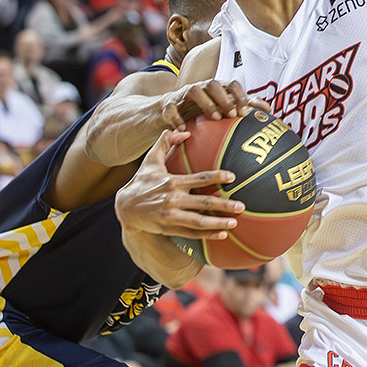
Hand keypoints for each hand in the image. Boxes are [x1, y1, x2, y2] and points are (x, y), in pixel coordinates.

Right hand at [115, 128, 242, 239]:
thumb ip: (165, 141)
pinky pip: (191, 234)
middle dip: (223, 204)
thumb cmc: (142, 180)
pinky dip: (207, 235)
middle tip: (241, 205)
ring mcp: (171, 216)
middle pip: (202, 202)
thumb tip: (184, 130)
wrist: (125, 207)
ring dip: (217, 223)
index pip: (198, 178)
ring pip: (198, 221)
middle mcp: (173, 199)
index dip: (216, 177)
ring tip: (234, 222)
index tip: (232, 177)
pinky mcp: (169, 228)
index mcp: (172, 182)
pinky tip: (222, 235)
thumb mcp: (150, 160)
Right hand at [162, 79, 257, 128]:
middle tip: (231, 115)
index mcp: (215, 89)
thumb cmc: (199, 110)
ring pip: (194, 90)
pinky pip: (171, 109)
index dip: (240, 96)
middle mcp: (200, 88)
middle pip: (214, 84)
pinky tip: (185, 130)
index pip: (231, 84)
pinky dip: (177, 119)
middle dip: (224, 98)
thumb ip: (242, 106)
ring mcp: (183, 95)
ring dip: (206, 103)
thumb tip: (268, 109)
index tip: (245, 114)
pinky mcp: (168, 106)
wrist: (166, 111)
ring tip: (215, 119)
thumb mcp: (220, 108)